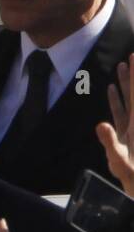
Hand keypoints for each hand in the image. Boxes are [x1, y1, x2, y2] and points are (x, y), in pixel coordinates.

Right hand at [97, 53, 133, 195]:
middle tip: (132, 55)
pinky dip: (116, 99)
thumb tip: (100, 124)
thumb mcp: (120, 163)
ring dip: (125, 83)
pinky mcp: (125, 135)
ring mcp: (130, 128)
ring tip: (121, 66)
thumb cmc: (132, 177)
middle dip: (133, 75)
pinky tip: (112, 90)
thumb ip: (111, 144)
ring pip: (128, 100)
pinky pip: (120, 111)